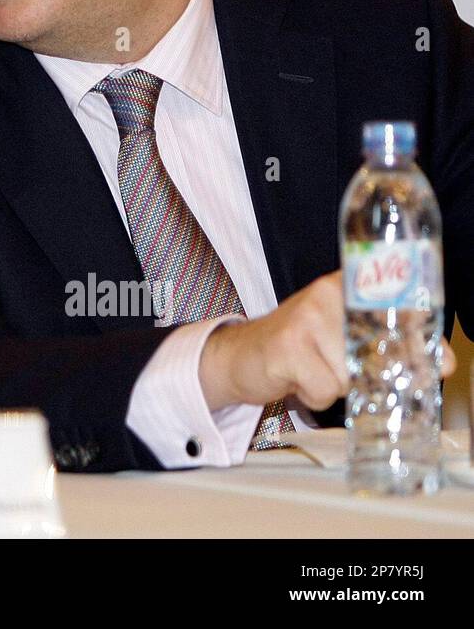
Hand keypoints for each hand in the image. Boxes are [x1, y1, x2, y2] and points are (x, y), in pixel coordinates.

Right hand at [199, 269, 455, 411]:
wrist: (239, 354)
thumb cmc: (298, 347)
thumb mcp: (342, 334)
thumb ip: (389, 342)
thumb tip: (444, 363)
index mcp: (344, 286)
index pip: (400, 304)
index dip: (420, 340)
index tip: (436, 362)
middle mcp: (327, 294)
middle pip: (381, 351)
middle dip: (372, 372)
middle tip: (344, 369)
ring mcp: (306, 318)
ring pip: (351, 376)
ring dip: (336, 386)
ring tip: (312, 371)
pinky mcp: (288, 347)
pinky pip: (326, 389)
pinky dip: (314, 396)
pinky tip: (297, 380)